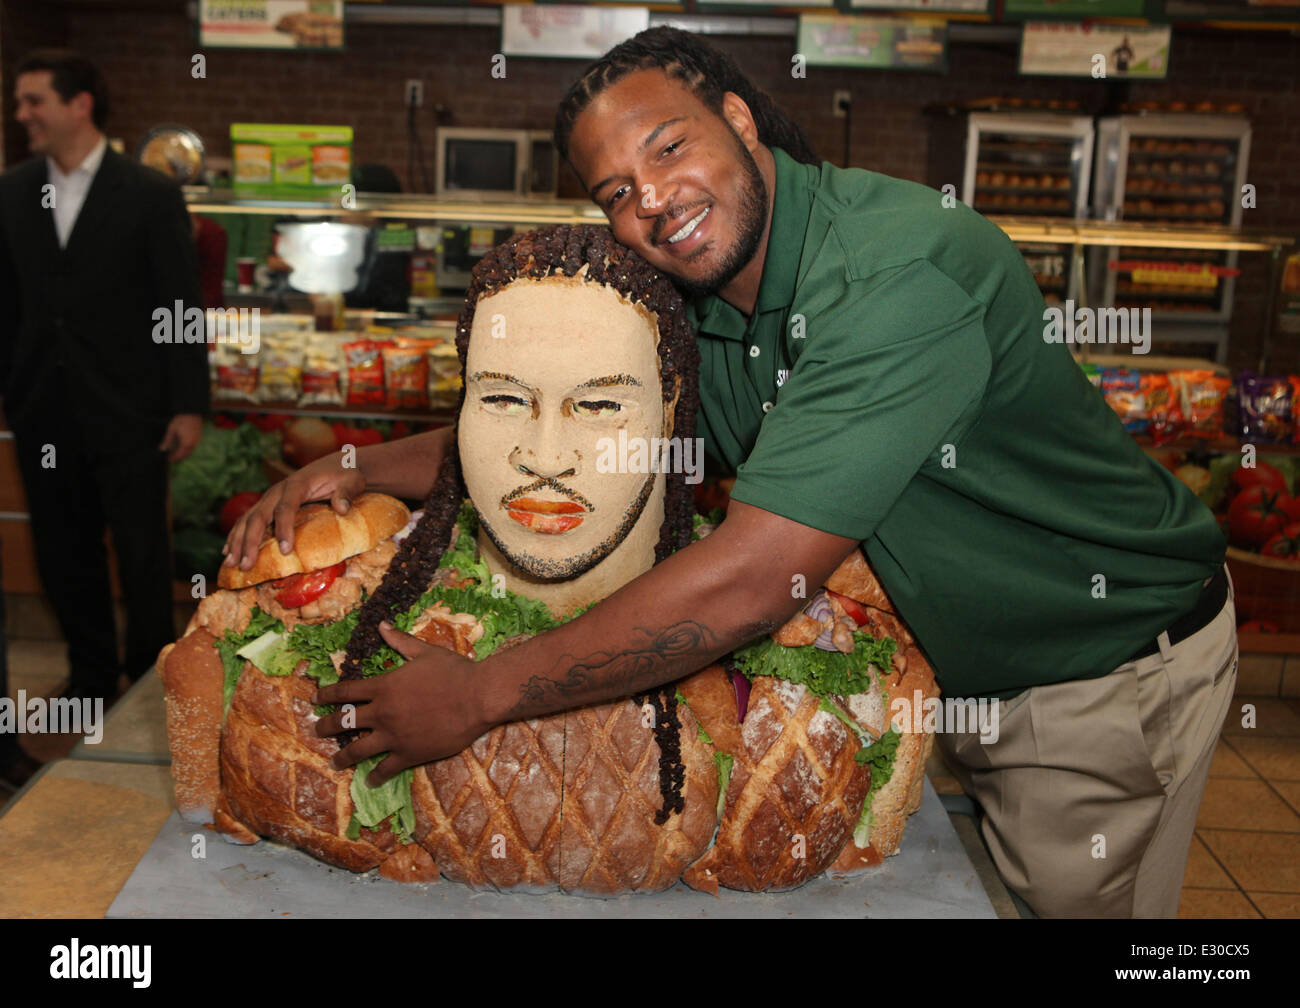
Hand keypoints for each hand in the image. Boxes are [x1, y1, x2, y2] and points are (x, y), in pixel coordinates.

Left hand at [159, 414, 202, 461]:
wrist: (192, 413)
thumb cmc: (181, 420)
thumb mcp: (171, 430)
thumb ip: (167, 441)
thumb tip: (161, 449)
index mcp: (185, 443)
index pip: (179, 455)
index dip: (173, 458)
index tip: (168, 460)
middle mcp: (192, 444)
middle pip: (185, 455)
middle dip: (178, 458)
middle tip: (171, 458)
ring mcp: (196, 441)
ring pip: (190, 452)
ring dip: (183, 454)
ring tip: (176, 453)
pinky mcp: (198, 438)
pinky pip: (193, 447)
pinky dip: (187, 450)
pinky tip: (183, 447)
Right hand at [223, 450, 365, 570]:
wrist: (336, 465)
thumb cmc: (346, 475)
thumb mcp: (352, 480)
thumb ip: (347, 492)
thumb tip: (341, 508)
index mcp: (297, 485)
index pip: (286, 508)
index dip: (284, 529)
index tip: (285, 551)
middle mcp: (278, 491)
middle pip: (259, 516)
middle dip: (250, 541)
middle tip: (246, 565)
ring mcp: (270, 497)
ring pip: (248, 519)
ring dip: (237, 541)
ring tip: (230, 563)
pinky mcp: (268, 504)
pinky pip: (247, 520)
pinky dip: (236, 535)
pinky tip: (227, 552)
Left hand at [314, 623, 490, 785]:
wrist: (477, 697)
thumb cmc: (452, 671)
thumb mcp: (424, 651)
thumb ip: (399, 641)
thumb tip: (381, 625)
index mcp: (383, 687)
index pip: (345, 692)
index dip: (326, 695)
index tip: (313, 699)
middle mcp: (382, 713)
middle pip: (343, 722)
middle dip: (325, 727)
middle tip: (316, 730)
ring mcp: (394, 736)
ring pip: (358, 750)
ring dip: (343, 757)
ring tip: (334, 763)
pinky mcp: (409, 754)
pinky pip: (386, 769)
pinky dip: (376, 776)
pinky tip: (370, 782)